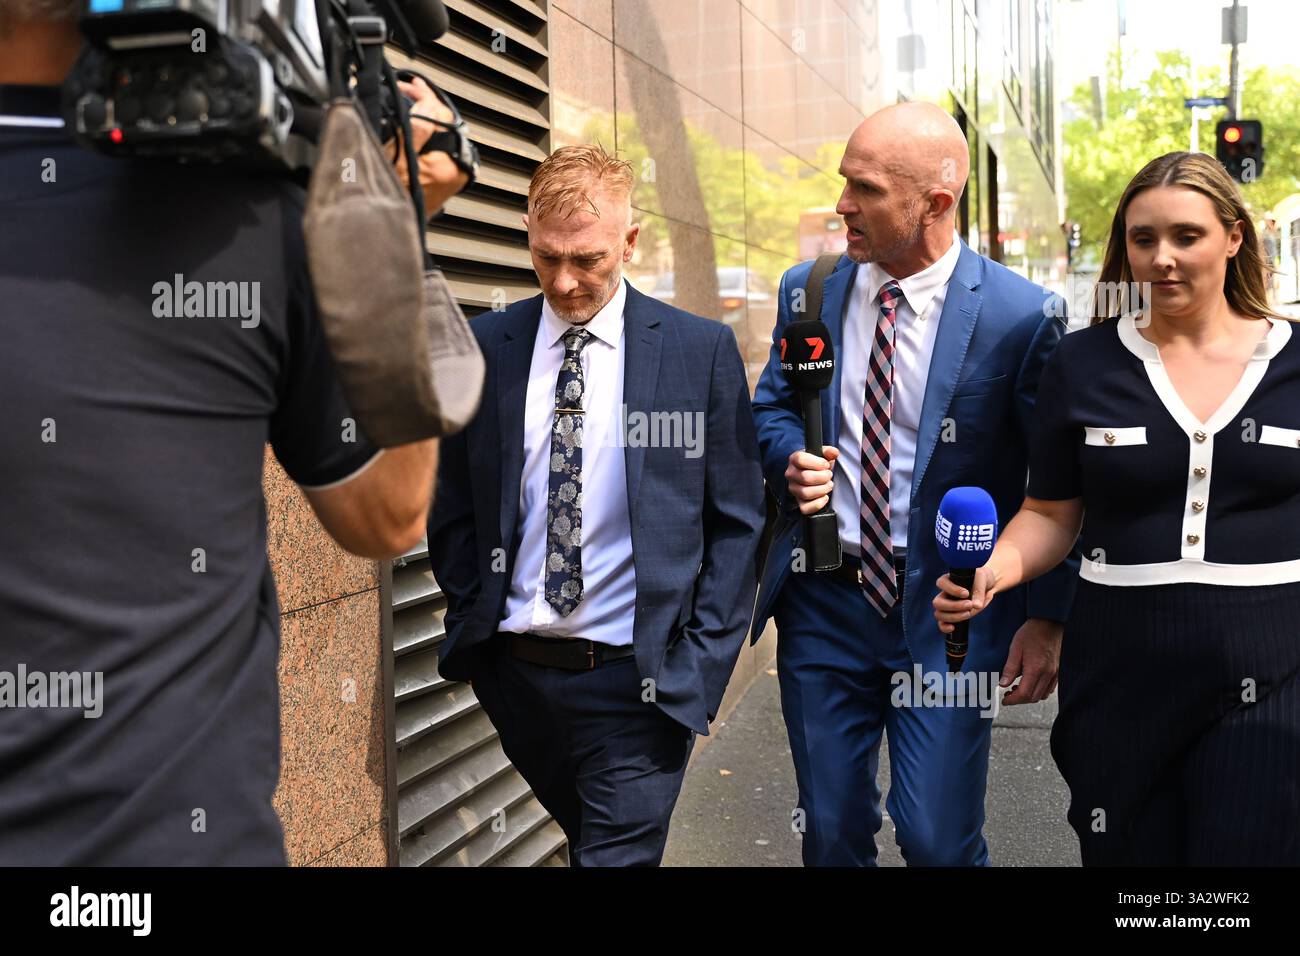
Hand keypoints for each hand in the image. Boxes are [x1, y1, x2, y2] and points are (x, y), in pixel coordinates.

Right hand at [385, 75, 470, 217]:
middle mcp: (454, 172)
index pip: (442, 115)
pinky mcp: (440, 182)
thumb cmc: (386, 200)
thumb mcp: (394, 158)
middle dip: (427, 103)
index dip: (423, 95)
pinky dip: (426, 133)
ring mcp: (449, 178)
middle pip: (446, 124)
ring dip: (427, 116)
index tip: (409, 86)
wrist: (379, 228)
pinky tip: (413, 124)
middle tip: (409, 89)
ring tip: (411, 100)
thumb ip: (415, 128)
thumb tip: (426, 105)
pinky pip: (438, 148)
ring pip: (443, 135)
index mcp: (447, 165)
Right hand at [784, 446, 838, 514]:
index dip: (817, 463)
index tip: (825, 465)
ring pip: (806, 493)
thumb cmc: (817, 464)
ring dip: (822, 489)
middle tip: (829, 475)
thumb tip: (833, 453)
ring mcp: (793, 489)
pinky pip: (806, 508)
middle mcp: (791, 474)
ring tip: (828, 485)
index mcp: (794, 459)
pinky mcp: (799, 502)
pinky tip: (824, 497)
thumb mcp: (823, 455)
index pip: (801, 460)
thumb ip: (829, 452)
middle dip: (823, 477)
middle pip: (805, 477)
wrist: (812, 474)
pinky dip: (818, 504)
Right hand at [932, 565, 1001, 631]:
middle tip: (969, 605)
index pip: (942, 584)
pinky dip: (945, 627)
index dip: (952, 590)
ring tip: (968, 614)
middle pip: (938, 602)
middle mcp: (943, 594)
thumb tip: (977, 606)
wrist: (985, 587)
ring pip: (939, 614)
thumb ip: (979, 592)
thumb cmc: (980, 580)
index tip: (966, 593)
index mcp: (947, 580)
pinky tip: (953, 628)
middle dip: (953, 606)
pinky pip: (942, 624)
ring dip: (953, 617)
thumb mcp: (981, 582)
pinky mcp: (950, 616)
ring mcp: (945, 607)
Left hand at [999, 618, 1061, 704]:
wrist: (1049, 623)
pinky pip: (1049, 688)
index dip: (1012, 700)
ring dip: (1029, 696)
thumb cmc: (1031, 633)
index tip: (1005, 700)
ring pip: (1042, 695)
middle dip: (1019, 700)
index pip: (1024, 694)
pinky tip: (1030, 682)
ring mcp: (1054, 673)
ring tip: (1017, 688)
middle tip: (1008, 695)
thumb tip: (1003, 684)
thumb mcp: (1015, 649)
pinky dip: (1039, 690)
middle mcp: (1047, 674)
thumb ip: (1010, 668)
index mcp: (1036, 669)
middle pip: (1033, 697)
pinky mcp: (1057, 670)